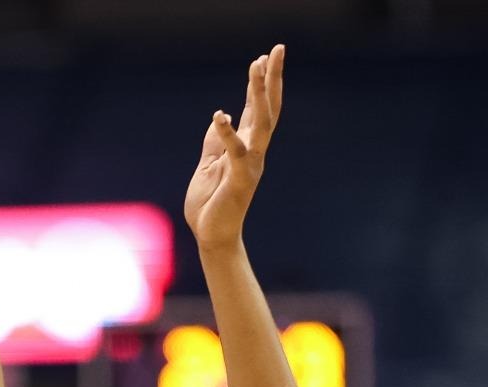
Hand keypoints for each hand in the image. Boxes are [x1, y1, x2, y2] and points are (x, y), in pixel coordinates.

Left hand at [184, 45, 283, 251]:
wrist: (212, 236)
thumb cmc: (210, 204)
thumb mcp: (209, 165)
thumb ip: (216, 142)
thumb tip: (221, 119)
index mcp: (246, 147)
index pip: (258, 109)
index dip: (261, 83)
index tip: (265, 56)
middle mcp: (254, 152)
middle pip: (268, 108)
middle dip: (272, 78)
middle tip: (278, 49)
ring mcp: (249, 164)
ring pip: (260, 122)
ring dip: (259, 93)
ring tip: (258, 66)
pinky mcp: (238, 179)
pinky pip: (235, 152)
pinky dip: (227, 133)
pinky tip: (221, 115)